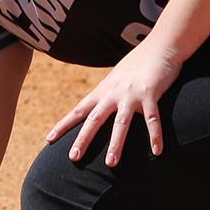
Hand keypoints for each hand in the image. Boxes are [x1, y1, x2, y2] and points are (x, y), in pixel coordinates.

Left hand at [45, 43, 183, 165]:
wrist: (160, 45)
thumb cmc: (138, 64)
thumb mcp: (116, 79)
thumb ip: (106, 94)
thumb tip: (97, 109)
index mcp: (103, 91)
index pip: (78, 110)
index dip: (64, 125)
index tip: (49, 139)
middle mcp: (113, 93)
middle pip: (94, 119)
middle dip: (83, 139)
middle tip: (73, 157)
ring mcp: (131, 94)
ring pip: (120, 123)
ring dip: (115, 144)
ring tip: (111, 163)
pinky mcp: (150, 94)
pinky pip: (152, 119)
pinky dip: (155, 136)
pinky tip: (157, 151)